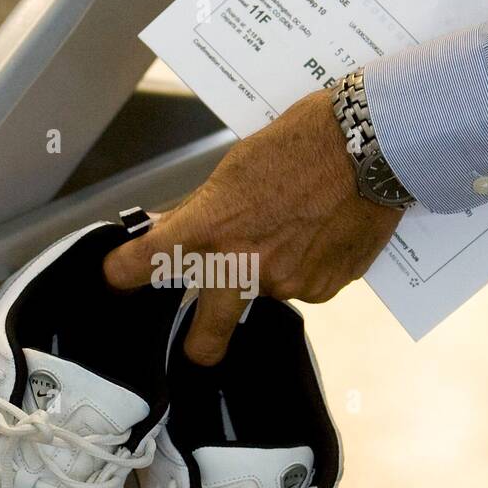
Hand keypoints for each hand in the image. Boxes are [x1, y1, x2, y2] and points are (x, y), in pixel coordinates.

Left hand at [103, 90, 400, 364]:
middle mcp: (244, 266)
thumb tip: (176, 230)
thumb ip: (204, 212)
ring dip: (270, 274)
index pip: (145, 263)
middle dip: (199, 345)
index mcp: (210, 228)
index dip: (122, 275)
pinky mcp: (324, 288)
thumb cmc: (301, 142)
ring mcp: (287, 283)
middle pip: (206, 336)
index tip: (115, 279)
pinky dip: (308, 266)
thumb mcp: (235, 170)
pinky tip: (321, 232)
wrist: (372, 144)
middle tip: (198, 345)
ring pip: (266, 295)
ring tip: (295, 228)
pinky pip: (305, 286)